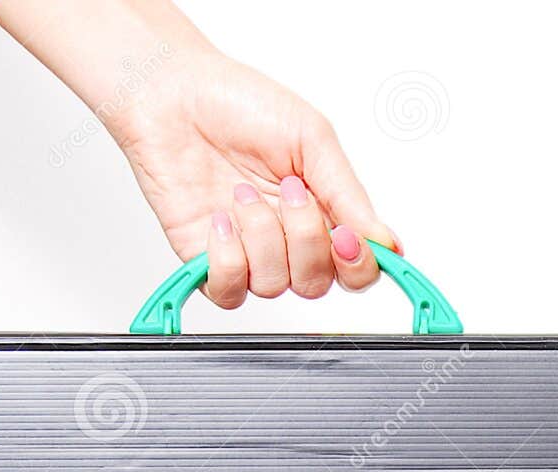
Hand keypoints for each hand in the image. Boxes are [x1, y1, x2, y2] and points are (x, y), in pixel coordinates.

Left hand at [107, 47, 398, 307]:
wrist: (171, 93)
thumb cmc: (239, 104)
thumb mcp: (311, 139)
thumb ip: (348, 196)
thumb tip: (386, 241)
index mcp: (323, 212)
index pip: (356, 268)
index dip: (359, 264)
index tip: (348, 237)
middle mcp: (288, 240)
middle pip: (318, 283)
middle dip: (306, 240)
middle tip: (288, 190)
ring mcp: (248, 253)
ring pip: (275, 285)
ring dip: (262, 237)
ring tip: (241, 192)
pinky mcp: (206, 260)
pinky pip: (230, 291)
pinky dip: (228, 260)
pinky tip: (220, 220)